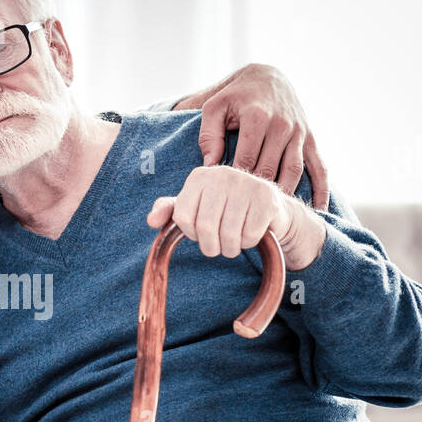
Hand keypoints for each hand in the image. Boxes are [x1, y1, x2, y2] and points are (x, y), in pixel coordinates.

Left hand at [146, 165, 326, 270]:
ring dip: (230, 248)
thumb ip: (170, 211)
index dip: (192, 234)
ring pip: (228, 234)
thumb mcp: (195, 208)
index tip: (201, 232)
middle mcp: (222, 174)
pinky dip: (248, 243)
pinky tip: (251, 233)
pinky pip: (249, 236)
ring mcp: (247, 184)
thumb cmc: (227, 210)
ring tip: (234, 241)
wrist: (270, 210)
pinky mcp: (267, 199)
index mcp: (199, 176)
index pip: (182, 218)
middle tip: (219, 246)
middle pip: (205, 228)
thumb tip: (150, 221)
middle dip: (211, 246)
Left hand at [176, 63, 328, 208]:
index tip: (225, 204)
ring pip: (293, 172)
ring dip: (283, 196)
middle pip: (269, 170)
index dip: (235, 186)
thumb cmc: (234, 97)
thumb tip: (209, 168)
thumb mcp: (214, 108)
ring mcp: (299, 133)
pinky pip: (320, 167)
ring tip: (271, 219)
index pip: (245, 161)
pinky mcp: (311, 138)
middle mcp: (282, 125)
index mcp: (257, 117)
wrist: (267, 77)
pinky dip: (322, 190)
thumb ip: (208, 136)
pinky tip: (319, 210)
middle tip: (242, 218)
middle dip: (256, 196)